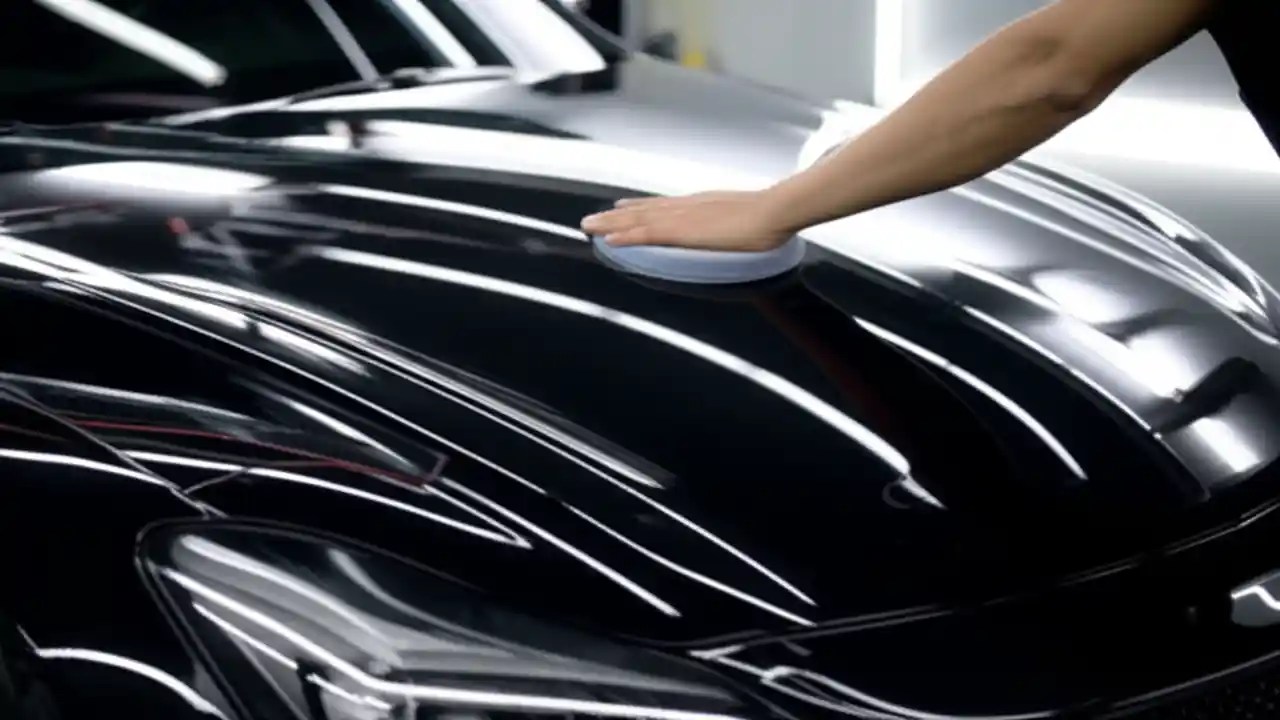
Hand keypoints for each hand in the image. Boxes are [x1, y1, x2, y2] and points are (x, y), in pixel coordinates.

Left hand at [580, 190, 793, 251]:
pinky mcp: (683, 232)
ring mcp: (682, 217)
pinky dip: (626, 235)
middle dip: (616, 215)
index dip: (639, 207)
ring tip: (589, 225)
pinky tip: (609, 239)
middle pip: (644, 210)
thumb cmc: (770, 217)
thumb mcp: (747, 216)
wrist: (775, 211)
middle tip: (592, 219)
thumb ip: (733, 220)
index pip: (663, 205)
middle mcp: (685, 206)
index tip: (620, 206)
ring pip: (638, 219)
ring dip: (611, 223)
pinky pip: (647, 234)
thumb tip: (739, 224)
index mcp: (700, 204)